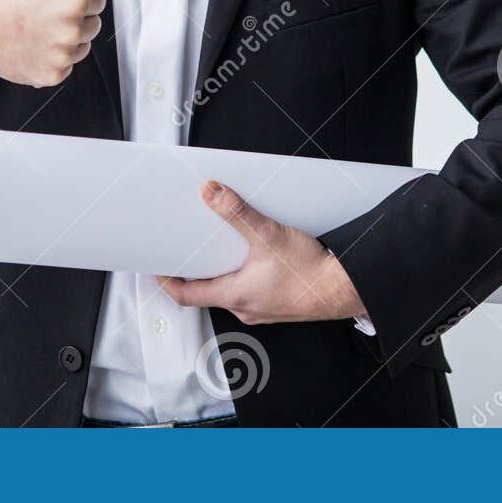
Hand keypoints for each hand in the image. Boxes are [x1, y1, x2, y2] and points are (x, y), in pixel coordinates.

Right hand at [0, 0, 106, 87]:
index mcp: (74, 2)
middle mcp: (72, 32)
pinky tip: (32, 45)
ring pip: (81, 45)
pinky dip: (52, 58)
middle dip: (73, 16)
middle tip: (41, 11)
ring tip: (36, 28)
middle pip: (92, 23)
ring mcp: (62, 57)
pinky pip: (66, 65)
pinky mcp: (53, 76)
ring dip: (66, 38)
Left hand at [157, 181, 366, 324]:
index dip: (166, 280)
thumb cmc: (311, 272)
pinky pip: (253, 290)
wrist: (345, 289)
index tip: (156, 266)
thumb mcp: (268, 235)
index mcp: (235, 295)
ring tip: (222, 246)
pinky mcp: (280, 304)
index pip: (186, 295)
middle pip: (207, 291)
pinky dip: (246, 274)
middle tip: (189, 248)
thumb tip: (210, 193)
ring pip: (231, 290)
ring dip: (223, 270)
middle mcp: (246, 307)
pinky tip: (257, 257)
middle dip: (197, 270)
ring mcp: (264, 309)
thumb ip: (237, 212)